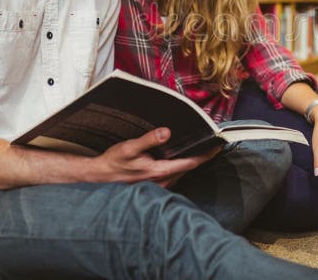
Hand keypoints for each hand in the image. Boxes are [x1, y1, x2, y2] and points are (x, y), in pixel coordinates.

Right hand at [89, 128, 220, 187]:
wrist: (99, 177)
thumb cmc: (113, 162)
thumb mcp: (129, 148)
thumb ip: (148, 140)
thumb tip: (166, 132)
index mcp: (159, 171)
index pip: (189, 163)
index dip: (205, 155)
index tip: (217, 146)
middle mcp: (162, 180)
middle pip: (188, 167)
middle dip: (201, 156)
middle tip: (212, 143)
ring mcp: (159, 184)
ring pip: (182, 171)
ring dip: (191, 161)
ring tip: (200, 147)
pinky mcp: (155, 184)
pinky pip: (174, 174)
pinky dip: (181, 165)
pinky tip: (179, 156)